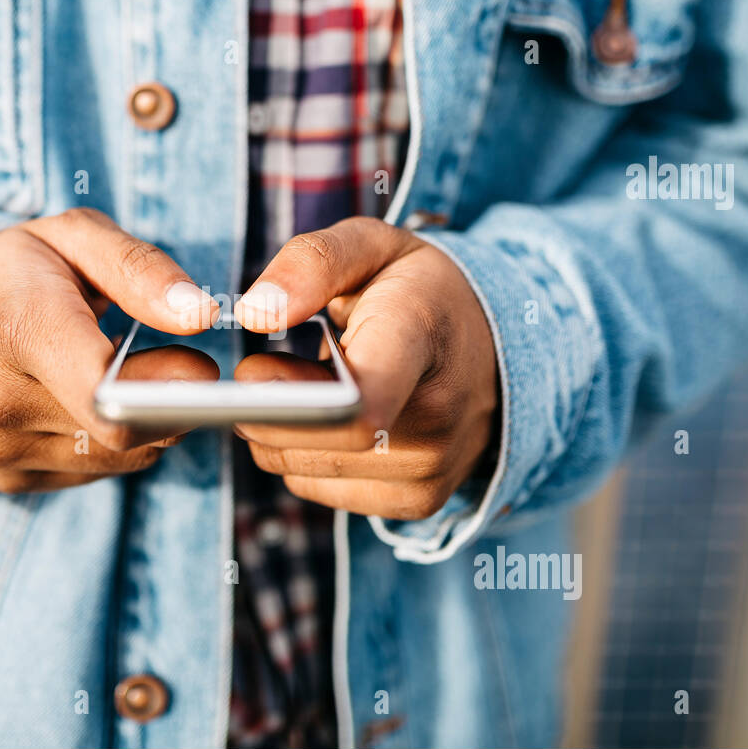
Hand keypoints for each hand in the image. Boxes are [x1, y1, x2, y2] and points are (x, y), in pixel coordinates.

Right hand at [0, 208, 219, 493]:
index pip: (105, 397)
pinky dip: (106, 444)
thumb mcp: (74, 238)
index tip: (199, 365)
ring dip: (139, 425)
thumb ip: (142, 270)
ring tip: (118, 374)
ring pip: (116, 458)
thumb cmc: (10, 270)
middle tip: (172, 362)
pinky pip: (91, 472)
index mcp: (16, 330)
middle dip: (165, 402)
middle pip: (122, 431)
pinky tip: (85, 401)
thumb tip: (200, 315)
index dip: (168, 389)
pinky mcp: (2, 478)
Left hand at [233, 217, 498, 519]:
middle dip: (266, 407)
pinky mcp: (419, 501)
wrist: (495, 345)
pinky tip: (331, 420)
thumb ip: (311, 262)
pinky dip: (306, 457)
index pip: (360, 404)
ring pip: (302, 469)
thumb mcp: (371, 247)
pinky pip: (319, 489)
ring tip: (312, 387)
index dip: (291, 404)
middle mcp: (436, 414)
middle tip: (265, 368)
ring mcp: (432, 466)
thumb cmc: (418, 291)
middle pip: (314, 440)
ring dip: (282, 433)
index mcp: (418, 336)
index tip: (252, 372)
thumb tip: (255, 312)